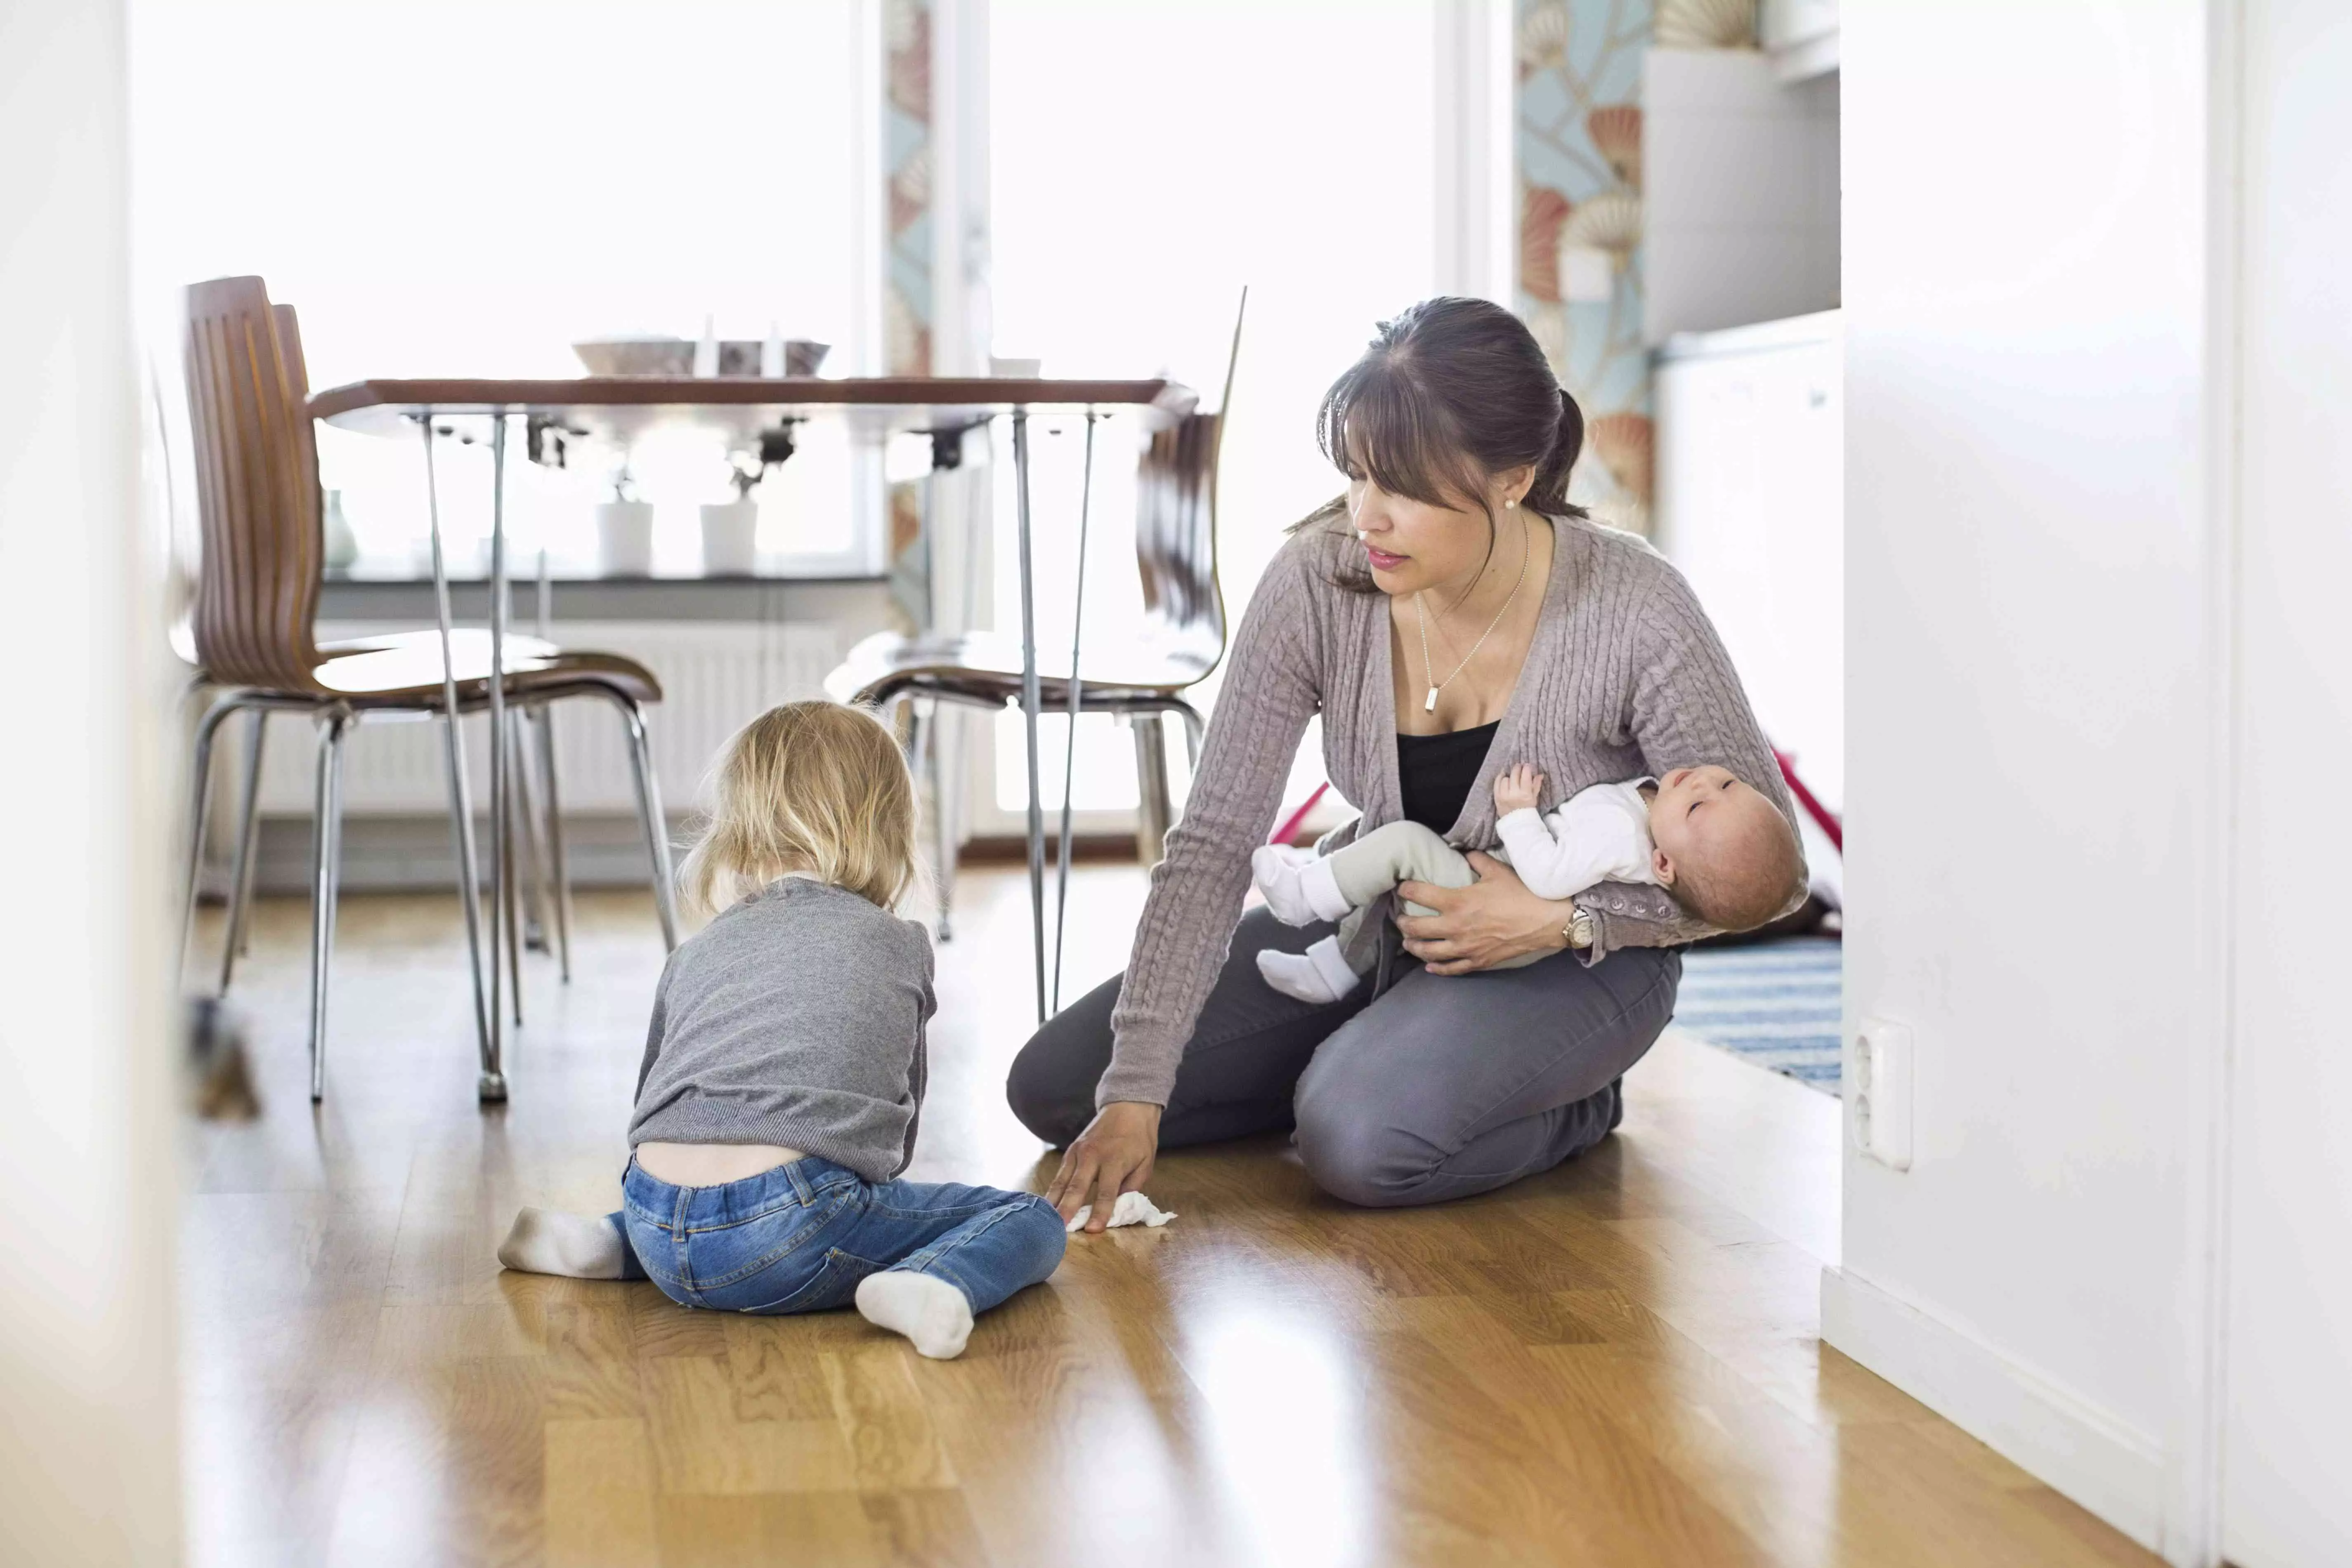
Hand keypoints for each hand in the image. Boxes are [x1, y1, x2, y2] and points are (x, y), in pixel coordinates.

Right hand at [1044, 1100, 1162, 1232]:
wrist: (1127, 1107)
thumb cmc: (1139, 1139)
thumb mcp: (1145, 1164)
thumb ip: (1131, 1187)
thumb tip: (1117, 1209)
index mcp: (1115, 1160)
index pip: (1106, 1191)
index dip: (1100, 1212)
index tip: (1093, 1230)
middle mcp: (1092, 1155)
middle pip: (1077, 1186)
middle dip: (1068, 1209)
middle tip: (1059, 1229)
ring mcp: (1078, 1152)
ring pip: (1062, 1181)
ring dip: (1053, 1202)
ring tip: (1045, 1221)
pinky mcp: (1070, 1151)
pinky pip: (1059, 1174)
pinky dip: (1052, 1191)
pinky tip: (1046, 1206)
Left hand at [1397, 852, 1575, 974]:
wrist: (1547, 921)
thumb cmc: (1522, 894)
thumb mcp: (1497, 871)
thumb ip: (1476, 860)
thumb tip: (1465, 851)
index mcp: (1457, 901)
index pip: (1419, 894)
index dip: (1406, 889)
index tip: (1402, 887)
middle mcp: (1455, 927)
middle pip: (1416, 928)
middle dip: (1403, 923)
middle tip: (1399, 919)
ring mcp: (1465, 947)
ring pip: (1428, 952)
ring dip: (1414, 947)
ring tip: (1408, 943)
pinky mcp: (1478, 961)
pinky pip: (1451, 968)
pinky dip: (1437, 968)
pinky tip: (1430, 967)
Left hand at [1493, 762, 1544, 815]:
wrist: (1516, 823)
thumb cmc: (1527, 809)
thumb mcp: (1534, 798)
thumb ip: (1536, 785)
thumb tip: (1540, 774)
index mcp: (1525, 794)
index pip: (1525, 776)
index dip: (1526, 768)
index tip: (1527, 765)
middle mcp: (1514, 794)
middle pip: (1514, 775)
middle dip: (1517, 768)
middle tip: (1519, 766)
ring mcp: (1504, 795)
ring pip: (1505, 779)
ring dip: (1509, 776)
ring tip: (1512, 776)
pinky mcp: (1497, 797)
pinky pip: (1496, 784)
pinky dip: (1499, 778)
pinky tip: (1503, 775)